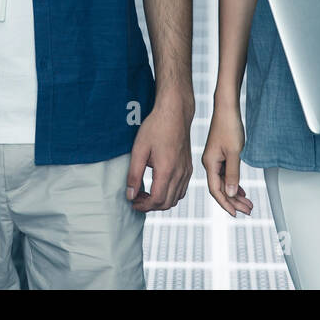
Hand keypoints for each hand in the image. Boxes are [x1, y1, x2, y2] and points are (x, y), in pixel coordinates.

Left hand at [125, 93, 192, 212]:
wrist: (175, 113)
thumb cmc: (156, 127)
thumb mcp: (139, 149)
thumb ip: (134, 174)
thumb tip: (130, 195)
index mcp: (167, 170)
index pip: (157, 200)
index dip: (143, 206)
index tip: (132, 202)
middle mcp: (180, 173)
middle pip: (167, 203)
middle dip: (150, 206)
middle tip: (136, 198)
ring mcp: (186, 171)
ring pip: (176, 198)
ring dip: (161, 201)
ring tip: (146, 193)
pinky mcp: (188, 167)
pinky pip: (181, 189)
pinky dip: (170, 194)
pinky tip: (159, 185)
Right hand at [202, 105, 252, 216]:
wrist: (227, 108)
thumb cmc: (229, 126)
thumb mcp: (235, 152)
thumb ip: (233, 174)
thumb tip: (232, 193)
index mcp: (210, 163)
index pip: (216, 190)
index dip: (226, 204)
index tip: (235, 214)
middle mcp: (211, 163)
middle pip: (221, 189)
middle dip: (234, 201)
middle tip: (248, 210)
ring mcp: (215, 159)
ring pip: (225, 182)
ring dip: (236, 194)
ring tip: (248, 204)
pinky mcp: (221, 155)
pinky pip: (227, 174)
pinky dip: (235, 183)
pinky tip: (242, 190)